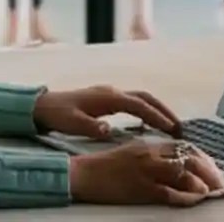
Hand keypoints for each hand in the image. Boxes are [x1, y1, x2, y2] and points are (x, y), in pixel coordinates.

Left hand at [34, 85, 181, 139]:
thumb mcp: (73, 123)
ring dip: (157, 109)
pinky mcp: (107, 98)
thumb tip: (109, 130)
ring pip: (141, 98)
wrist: (43, 105)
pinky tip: (148, 122)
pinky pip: (133, 101)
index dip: (157, 116)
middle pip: (146, 97)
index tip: (172, 129)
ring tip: (170, 125)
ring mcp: (110, 93)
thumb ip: (91, 127)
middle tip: (180, 127)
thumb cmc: (58, 115)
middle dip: (164, 111)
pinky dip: (146, 109)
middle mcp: (113, 92)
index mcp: (108, 98)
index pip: (139, 106)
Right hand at [69, 140, 223, 205]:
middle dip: (208, 171)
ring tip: (211, 191)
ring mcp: (145, 171)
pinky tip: (195, 199)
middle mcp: (150, 154)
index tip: (212, 168)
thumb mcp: (133, 153)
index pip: (183, 147)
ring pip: (181, 174)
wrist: (84, 175)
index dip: (202, 158)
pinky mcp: (139, 188)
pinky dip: (185, 196)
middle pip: (187, 159)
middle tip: (219, 183)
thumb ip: (154, 156)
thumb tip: (177, 164)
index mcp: (149, 145)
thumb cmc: (106, 166)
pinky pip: (168, 192)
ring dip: (201, 183)